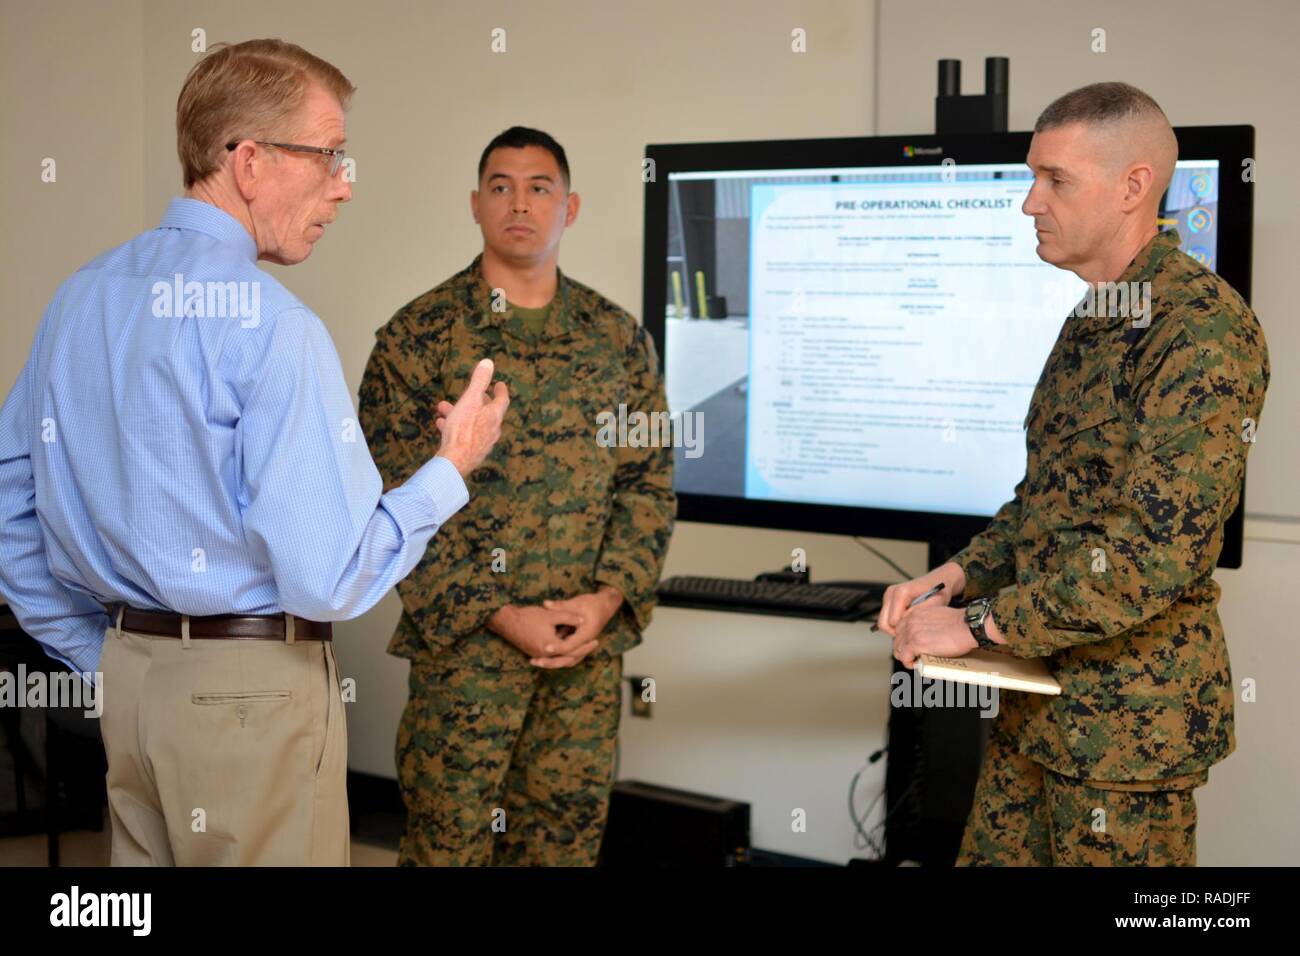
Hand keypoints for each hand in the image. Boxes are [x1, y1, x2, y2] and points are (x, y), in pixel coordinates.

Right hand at [434, 358, 509, 478]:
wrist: (454, 461)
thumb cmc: (462, 429)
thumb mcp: (470, 400)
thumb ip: (479, 381)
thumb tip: (488, 362)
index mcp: (494, 416)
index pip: (502, 400)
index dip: (500, 390)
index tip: (499, 384)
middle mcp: (492, 431)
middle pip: (488, 413)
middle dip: (478, 401)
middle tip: (474, 395)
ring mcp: (482, 443)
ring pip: (473, 424)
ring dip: (461, 414)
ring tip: (445, 408)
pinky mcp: (471, 453)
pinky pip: (464, 436)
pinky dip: (455, 428)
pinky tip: (441, 425)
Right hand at [487, 604, 587, 664]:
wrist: (505, 621)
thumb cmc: (528, 616)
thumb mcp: (551, 615)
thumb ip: (569, 618)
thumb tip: (583, 620)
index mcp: (550, 647)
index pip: (573, 650)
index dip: (585, 645)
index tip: (596, 640)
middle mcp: (544, 655)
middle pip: (567, 658)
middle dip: (581, 651)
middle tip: (594, 644)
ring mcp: (537, 655)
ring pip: (559, 658)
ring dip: (571, 653)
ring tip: (584, 646)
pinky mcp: (533, 652)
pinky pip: (551, 656)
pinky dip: (561, 652)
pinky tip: (568, 644)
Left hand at [535, 586, 623, 668]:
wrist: (606, 605)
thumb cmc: (592, 603)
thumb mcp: (577, 603)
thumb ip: (560, 606)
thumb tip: (545, 604)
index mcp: (586, 634)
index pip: (570, 645)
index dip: (557, 647)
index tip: (545, 647)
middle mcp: (585, 643)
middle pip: (568, 658)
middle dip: (551, 661)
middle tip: (535, 661)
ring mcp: (582, 644)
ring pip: (568, 658)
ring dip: (552, 660)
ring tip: (535, 660)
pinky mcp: (578, 643)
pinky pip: (567, 653)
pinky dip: (556, 655)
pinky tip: (542, 655)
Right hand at [877, 561, 964, 635]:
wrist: (937, 580)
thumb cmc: (938, 592)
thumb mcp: (935, 605)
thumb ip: (921, 615)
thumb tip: (910, 627)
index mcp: (901, 592)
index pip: (892, 621)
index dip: (903, 631)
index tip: (916, 632)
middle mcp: (891, 592)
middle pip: (883, 622)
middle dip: (896, 631)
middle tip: (912, 633)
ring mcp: (888, 595)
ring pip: (883, 621)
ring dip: (895, 628)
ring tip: (911, 626)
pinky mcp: (888, 599)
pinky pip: (886, 618)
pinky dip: (895, 623)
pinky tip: (908, 621)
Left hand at [890, 603, 977, 668]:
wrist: (968, 626)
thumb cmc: (959, 622)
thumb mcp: (936, 615)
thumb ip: (926, 622)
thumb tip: (924, 633)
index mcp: (915, 612)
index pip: (899, 628)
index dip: (905, 640)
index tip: (912, 647)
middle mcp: (910, 620)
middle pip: (897, 639)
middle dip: (904, 650)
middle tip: (914, 656)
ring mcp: (911, 632)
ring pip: (898, 649)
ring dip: (906, 657)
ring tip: (916, 661)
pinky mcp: (916, 643)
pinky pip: (904, 657)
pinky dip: (908, 663)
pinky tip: (917, 664)